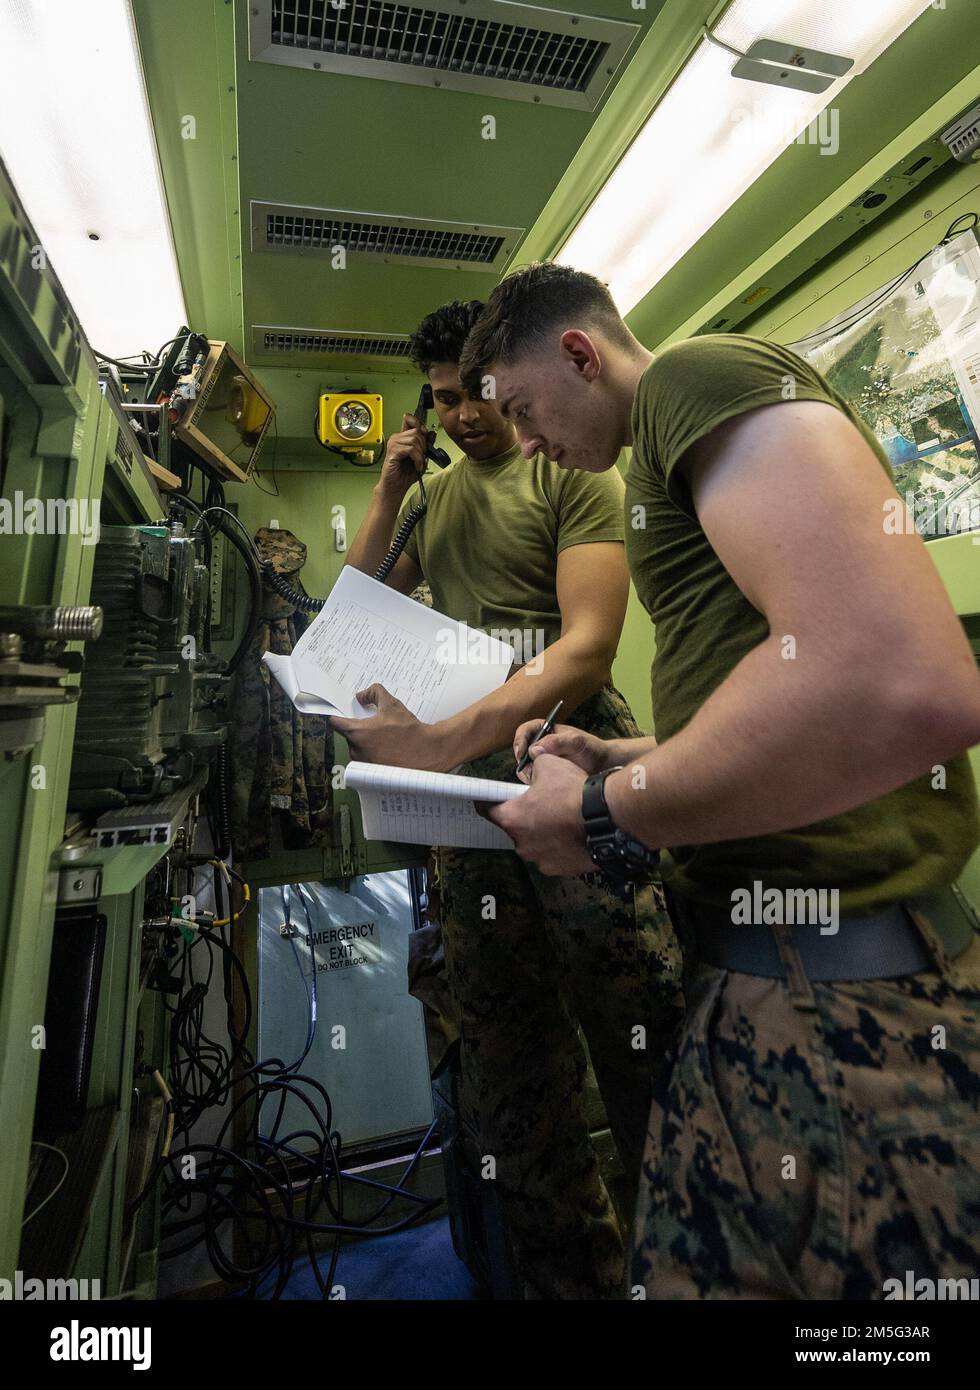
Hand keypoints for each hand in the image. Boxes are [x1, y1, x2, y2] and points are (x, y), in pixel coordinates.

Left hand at [331, 684, 446, 770]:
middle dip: (359, 729)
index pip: (335, 722)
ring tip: (384, 738)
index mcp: (357, 733)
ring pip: (358, 747)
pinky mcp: (372, 772)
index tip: (344, 714)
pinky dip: (373, 753)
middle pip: (348, 735)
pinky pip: (366, 759)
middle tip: (374, 725)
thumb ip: (374, 693)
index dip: (339, 716)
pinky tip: (387, 749)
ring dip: (366, 742)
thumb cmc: (409, 731)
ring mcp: (364, 763)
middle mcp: (356, 750)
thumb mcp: (392, 705)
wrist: (427, 751)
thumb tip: (362, 695)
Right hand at [376, 415, 427, 500]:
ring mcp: (393, 444)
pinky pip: (411, 450)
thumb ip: (425, 445)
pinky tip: (416, 466)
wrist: (396, 486)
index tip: (426, 434)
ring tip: (418, 463)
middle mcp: (396, 438)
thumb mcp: (420, 457)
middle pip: (416, 432)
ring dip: (421, 454)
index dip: (419, 423)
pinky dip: (417, 459)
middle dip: (424, 446)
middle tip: (422, 458)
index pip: (410, 420)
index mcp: (402, 437)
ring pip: (414, 440)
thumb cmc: (404, 474)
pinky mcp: (393, 452)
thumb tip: (432, 433)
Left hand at [483, 752, 592, 875]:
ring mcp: (540, 860)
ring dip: (544, 833)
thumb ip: (534, 765)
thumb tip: (535, 764)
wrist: (605, 818)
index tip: (489, 799)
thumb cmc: (573, 793)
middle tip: (542, 804)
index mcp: (512, 818)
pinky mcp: (559, 869)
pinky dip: (560, 847)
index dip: (488, 801)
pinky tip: (573, 834)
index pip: (487, 810)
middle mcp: (521, 844)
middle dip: (525, 817)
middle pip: (515, 828)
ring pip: (536, 843)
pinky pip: (554, 856)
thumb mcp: (548, 764)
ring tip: (562, 820)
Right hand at [513, 720, 615, 783]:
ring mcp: (542, 760)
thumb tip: (535, 750)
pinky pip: (532, 778)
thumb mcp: (577, 742)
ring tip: (541, 778)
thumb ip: (558, 742)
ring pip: (525, 766)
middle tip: (529, 771)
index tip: (521, 753)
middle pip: (521, 750)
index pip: (525, 731)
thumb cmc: (592, 749)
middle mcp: (541, 744)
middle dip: (522, 761)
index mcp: (546, 730)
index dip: (520, 740)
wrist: (603, 766)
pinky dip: (535, 782)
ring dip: (528, 773)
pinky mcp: (545, 774)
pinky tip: (546, 785)